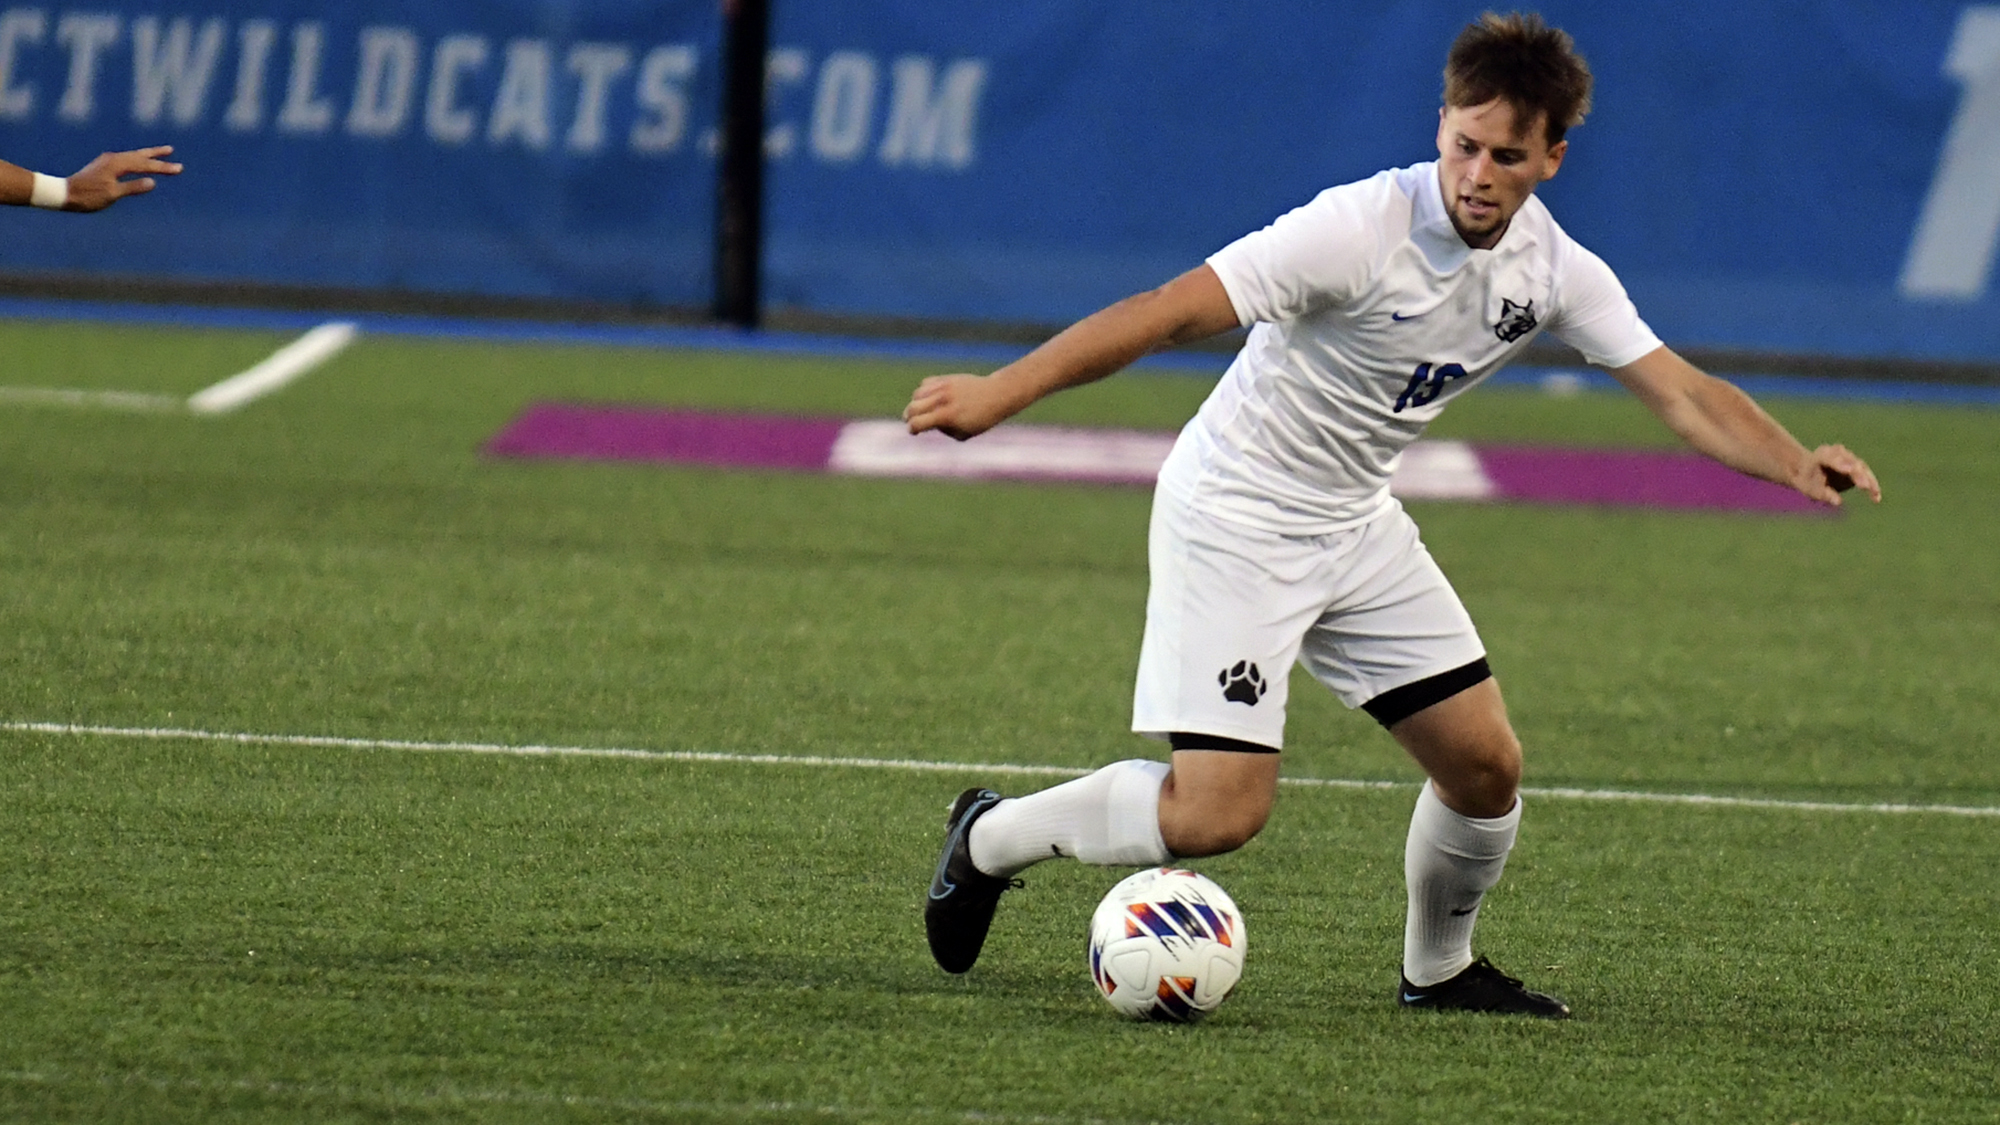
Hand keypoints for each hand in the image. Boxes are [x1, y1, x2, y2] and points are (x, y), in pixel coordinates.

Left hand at [63, 145, 181, 210]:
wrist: (64, 193)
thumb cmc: (88, 196)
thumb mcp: (112, 194)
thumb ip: (132, 187)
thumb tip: (152, 182)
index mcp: (117, 164)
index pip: (145, 165)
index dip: (163, 167)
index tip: (179, 169)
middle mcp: (113, 159)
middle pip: (139, 155)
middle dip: (157, 155)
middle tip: (171, 150)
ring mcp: (107, 160)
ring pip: (132, 155)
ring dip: (146, 154)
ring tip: (159, 152)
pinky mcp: (103, 165)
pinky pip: (125, 159)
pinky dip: (136, 159)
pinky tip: (136, 161)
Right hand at [902, 373, 1020, 440]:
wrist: (997, 395)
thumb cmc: (982, 419)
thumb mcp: (963, 434)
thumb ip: (943, 430)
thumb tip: (928, 424)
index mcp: (947, 416)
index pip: (917, 423)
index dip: (912, 430)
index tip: (915, 432)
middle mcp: (943, 400)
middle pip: (912, 407)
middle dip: (909, 417)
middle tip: (913, 422)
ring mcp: (944, 387)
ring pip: (917, 394)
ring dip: (916, 404)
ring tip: (923, 410)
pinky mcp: (946, 379)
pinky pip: (926, 383)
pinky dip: (924, 392)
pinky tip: (931, 398)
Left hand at [1793, 443, 1880, 506]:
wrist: (1809, 472)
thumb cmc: (1807, 481)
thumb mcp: (1809, 488)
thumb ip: (1823, 493)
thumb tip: (1839, 502)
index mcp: (1822, 454)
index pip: (1832, 458)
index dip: (1841, 463)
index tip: (1850, 470)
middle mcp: (1838, 453)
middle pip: (1851, 461)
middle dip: (1858, 473)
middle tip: (1865, 486)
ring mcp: (1849, 458)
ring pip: (1862, 467)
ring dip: (1869, 480)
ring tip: (1875, 494)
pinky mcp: (1857, 466)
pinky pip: (1867, 475)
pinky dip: (1872, 485)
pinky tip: (1876, 498)